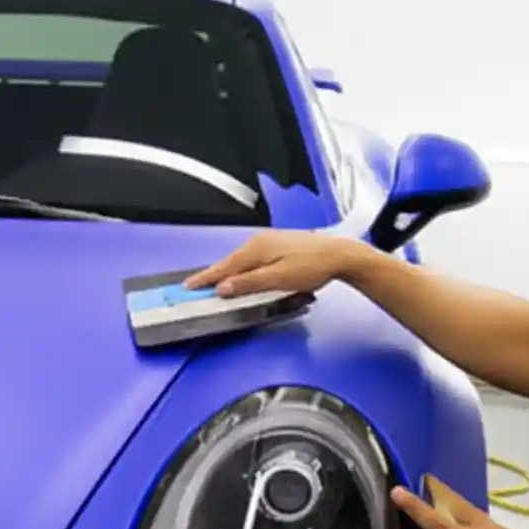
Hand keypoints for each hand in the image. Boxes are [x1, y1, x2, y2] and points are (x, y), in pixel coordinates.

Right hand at [184, 230, 360, 296]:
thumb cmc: (312, 266)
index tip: (190, 286)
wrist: (339, 255)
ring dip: (229, 272)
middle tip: (197, 285)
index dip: (206, 278)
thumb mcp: (278, 279)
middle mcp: (260, 241)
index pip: (224, 267)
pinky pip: (253, 258)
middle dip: (214, 274)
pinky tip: (244, 274)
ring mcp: (270, 241)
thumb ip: (249, 283)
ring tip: (216, 282)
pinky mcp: (279, 245)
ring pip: (242, 260)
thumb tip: (224, 287)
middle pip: (231, 262)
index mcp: (256, 248)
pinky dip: (243, 267)